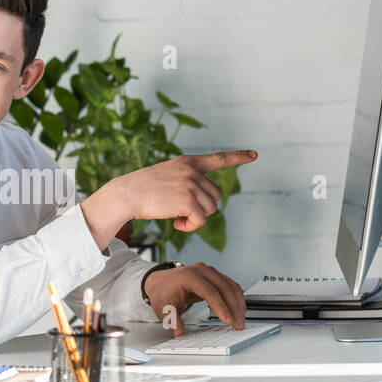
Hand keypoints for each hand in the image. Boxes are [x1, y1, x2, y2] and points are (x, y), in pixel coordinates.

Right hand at [80, 149, 257, 248]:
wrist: (127, 194)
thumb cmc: (142, 189)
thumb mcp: (167, 176)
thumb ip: (187, 181)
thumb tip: (206, 201)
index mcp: (188, 162)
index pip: (218, 158)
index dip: (238, 157)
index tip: (254, 155)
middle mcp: (192, 171)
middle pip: (215, 196)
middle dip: (202, 207)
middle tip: (182, 212)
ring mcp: (191, 184)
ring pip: (210, 210)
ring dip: (196, 218)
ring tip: (177, 217)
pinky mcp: (188, 200)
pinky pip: (201, 220)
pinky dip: (190, 226)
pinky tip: (177, 224)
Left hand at [144, 262, 245, 336]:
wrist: (161, 281)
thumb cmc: (163, 292)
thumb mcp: (164, 308)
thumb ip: (173, 321)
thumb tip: (179, 333)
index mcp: (189, 276)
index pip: (210, 292)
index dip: (220, 307)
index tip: (227, 320)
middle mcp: (202, 271)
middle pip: (224, 288)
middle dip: (234, 308)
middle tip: (237, 325)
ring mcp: (210, 272)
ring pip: (231, 287)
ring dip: (238, 304)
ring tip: (240, 321)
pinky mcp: (215, 276)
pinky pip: (231, 286)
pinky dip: (236, 299)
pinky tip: (238, 311)